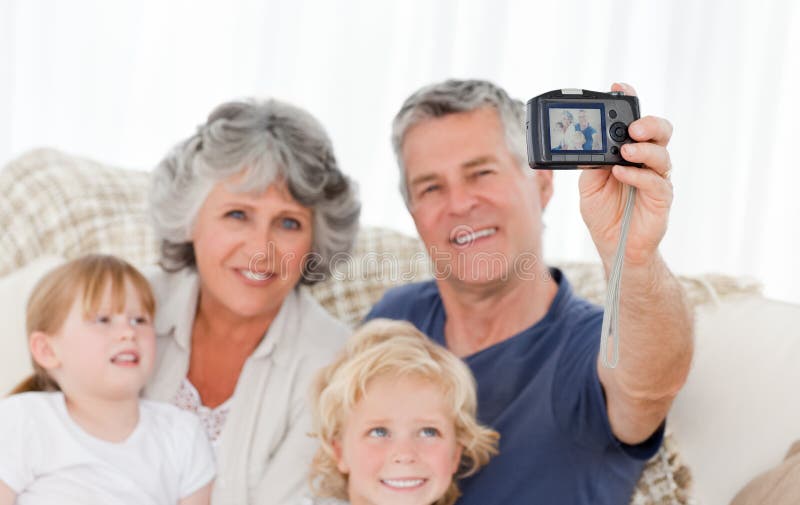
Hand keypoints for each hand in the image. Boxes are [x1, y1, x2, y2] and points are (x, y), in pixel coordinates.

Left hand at [579, 82, 673, 268]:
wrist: (613, 246)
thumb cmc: (603, 212)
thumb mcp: (589, 183)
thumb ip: (592, 162)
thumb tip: (592, 143)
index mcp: (629, 151)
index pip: (634, 121)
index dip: (629, 101)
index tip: (618, 86)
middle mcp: (647, 161)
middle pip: (660, 131)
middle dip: (648, 123)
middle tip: (632, 127)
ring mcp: (657, 178)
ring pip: (662, 155)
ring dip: (643, 149)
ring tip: (624, 150)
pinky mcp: (661, 199)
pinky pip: (655, 182)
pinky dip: (637, 175)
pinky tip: (622, 173)